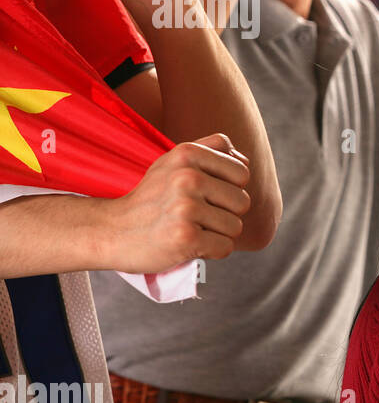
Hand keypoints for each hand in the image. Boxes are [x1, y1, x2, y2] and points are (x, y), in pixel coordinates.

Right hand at [100, 134, 252, 272]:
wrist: (109, 231)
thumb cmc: (150, 198)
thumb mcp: (173, 162)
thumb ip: (210, 150)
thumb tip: (245, 160)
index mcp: (187, 154)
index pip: (242, 172)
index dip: (230, 188)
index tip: (205, 195)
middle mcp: (188, 178)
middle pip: (243, 201)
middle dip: (225, 214)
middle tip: (195, 217)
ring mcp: (186, 208)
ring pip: (236, 227)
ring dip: (218, 234)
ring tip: (190, 229)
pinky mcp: (185, 237)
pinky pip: (225, 248)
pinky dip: (211, 251)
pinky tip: (188, 244)